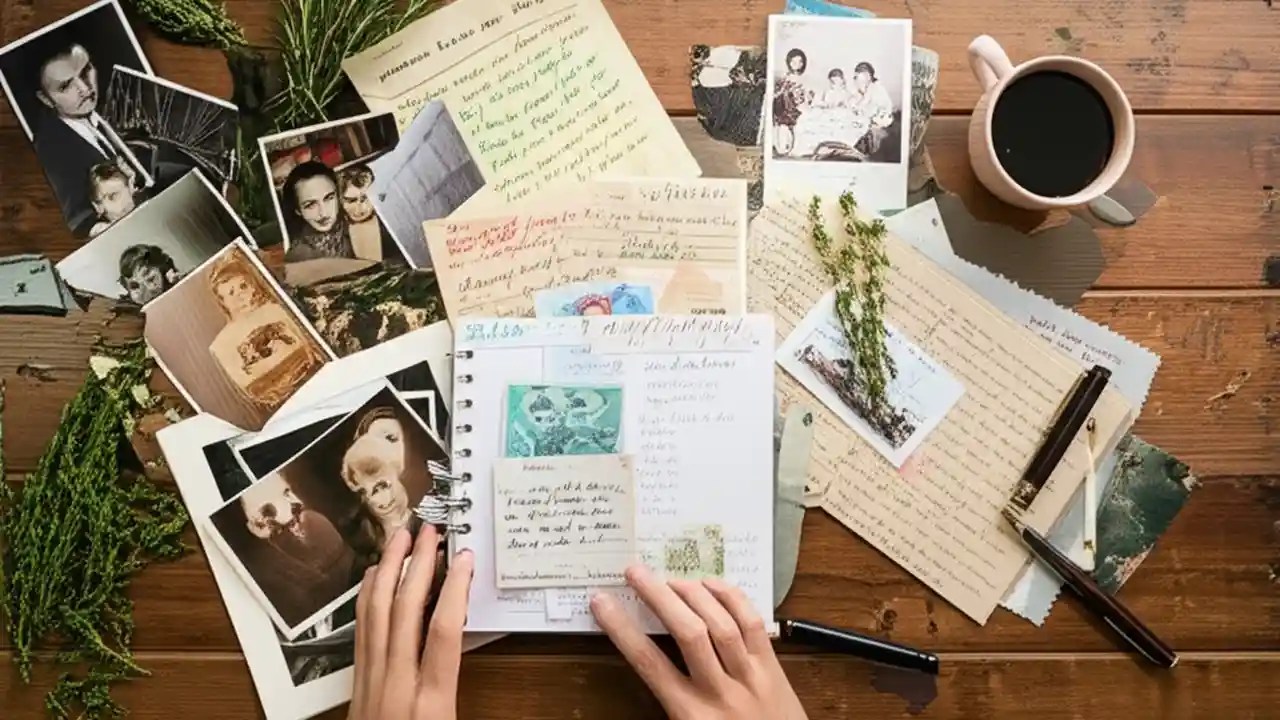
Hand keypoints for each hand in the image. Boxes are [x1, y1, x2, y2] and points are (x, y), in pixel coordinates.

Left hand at [348, 524, 474, 719]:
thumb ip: (473, 694)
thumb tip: (531, 702)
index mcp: (430, 703)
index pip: (441, 631)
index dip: (456, 588)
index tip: (465, 557)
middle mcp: (396, 686)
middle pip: (404, 611)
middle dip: (417, 565)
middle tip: (430, 530)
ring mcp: (371, 684)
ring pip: (375, 615)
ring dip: (387, 570)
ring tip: (399, 538)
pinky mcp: (357, 687)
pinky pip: (360, 631)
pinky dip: (367, 597)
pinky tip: (373, 577)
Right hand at [591, 565, 807, 719]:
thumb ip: (667, 702)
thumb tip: (645, 660)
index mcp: (690, 715)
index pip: (648, 663)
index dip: (621, 628)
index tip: (602, 602)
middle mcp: (719, 692)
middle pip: (687, 632)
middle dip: (658, 596)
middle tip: (635, 571)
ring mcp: (750, 677)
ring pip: (721, 624)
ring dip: (693, 593)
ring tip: (671, 577)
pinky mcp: (773, 668)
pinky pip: (752, 624)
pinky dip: (731, 598)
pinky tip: (712, 584)